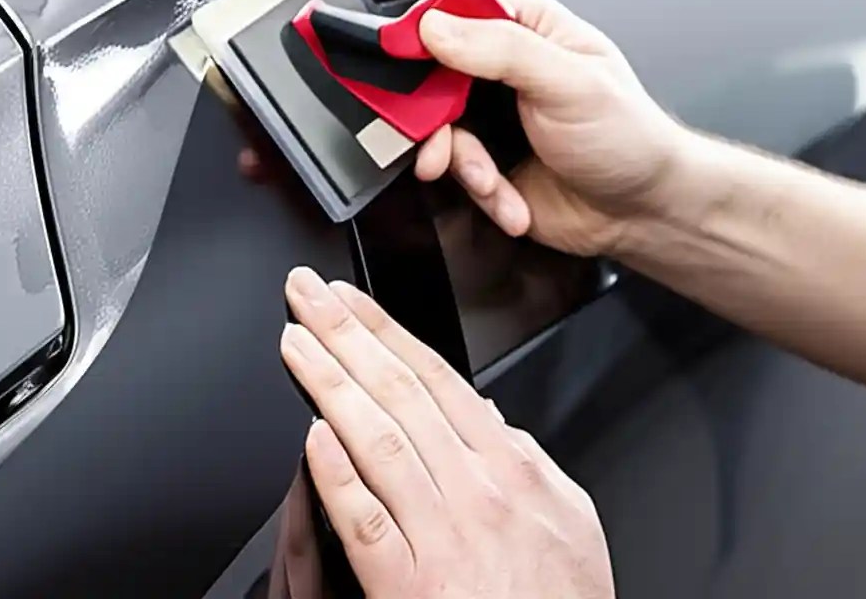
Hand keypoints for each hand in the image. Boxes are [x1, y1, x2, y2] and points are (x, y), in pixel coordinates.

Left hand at [281, 267, 614, 598]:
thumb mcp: (570, 521)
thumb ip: (528, 462)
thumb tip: (493, 420)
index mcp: (513, 468)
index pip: (437, 378)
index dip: (385, 331)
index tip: (348, 300)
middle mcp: (478, 491)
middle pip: (400, 393)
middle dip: (346, 335)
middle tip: (305, 295)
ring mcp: (443, 536)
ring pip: (378, 440)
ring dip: (330, 385)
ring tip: (295, 344)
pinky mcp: (411, 585)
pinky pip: (367, 521)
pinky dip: (338, 476)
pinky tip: (311, 438)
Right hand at [416, 0, 690, 255]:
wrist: (642, 211)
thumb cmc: (628, 137)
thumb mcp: (569, 82)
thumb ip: (502, 50)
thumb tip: (436, 27)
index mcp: (526, 28)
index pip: (455, 14)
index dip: (424, 40)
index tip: (408, 68)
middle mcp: (503, 68)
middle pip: (433, 76)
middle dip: (434, 121)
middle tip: (439, 149)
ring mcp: (492, 117)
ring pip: (437, 130)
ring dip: (462, 165)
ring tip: (490, 182)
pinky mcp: (487, 161)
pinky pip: (455, 172)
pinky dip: (481, 194)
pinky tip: (514, 202)